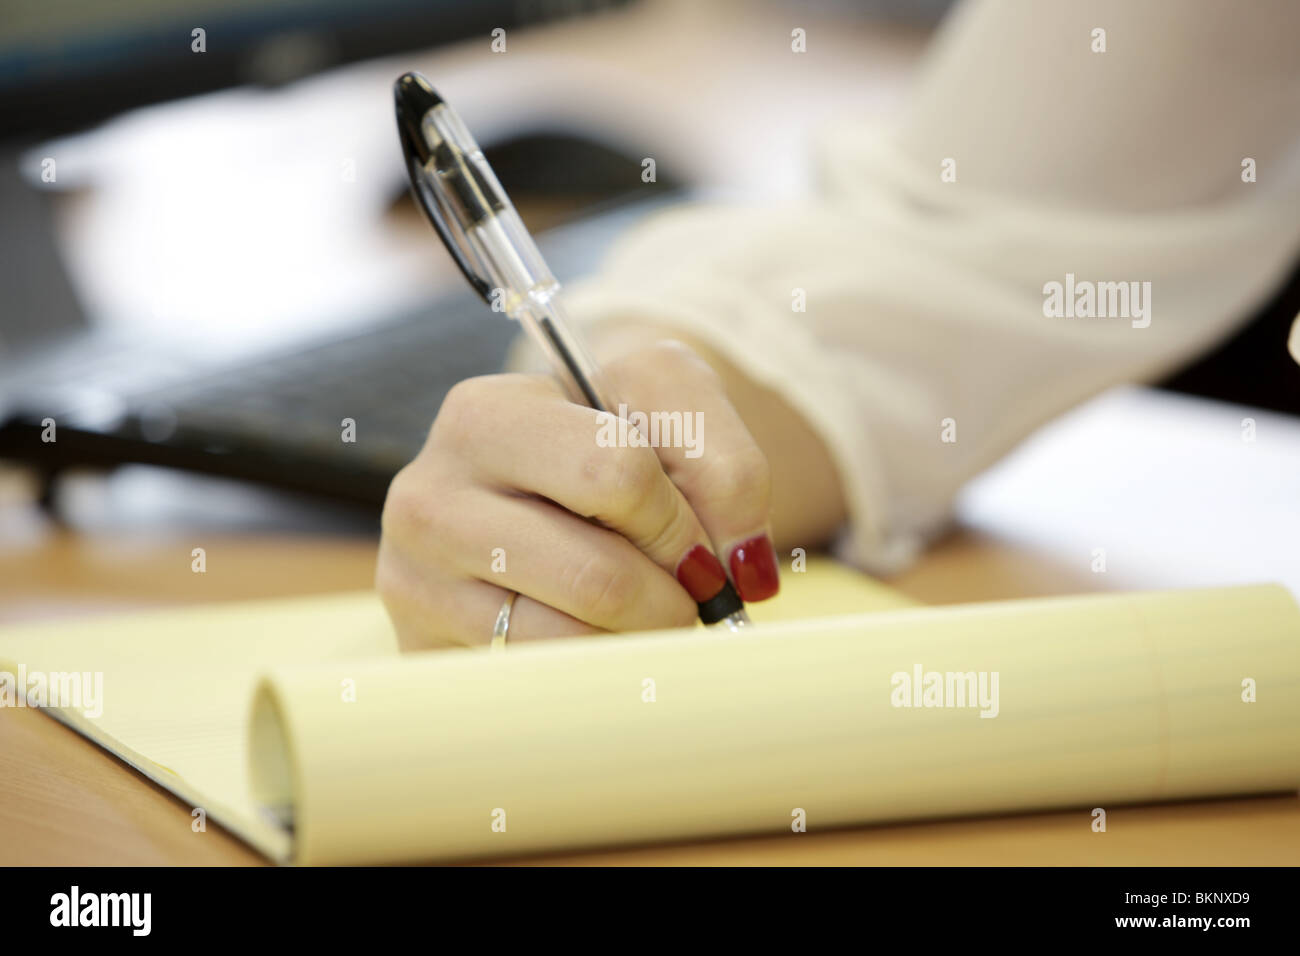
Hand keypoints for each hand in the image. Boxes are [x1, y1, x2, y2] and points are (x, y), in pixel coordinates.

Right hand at [377, 339, 778, 649]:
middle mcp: (429, 493)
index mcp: (488, 414)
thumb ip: (727, 466)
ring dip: (639, 637)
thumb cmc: (605, 439)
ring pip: (571, 642)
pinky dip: (597, 662)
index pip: (617, 477)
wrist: (524, 480)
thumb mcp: (668, 408)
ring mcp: (415, 576)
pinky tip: (594, 631)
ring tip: (642, 609)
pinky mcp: (422, 644)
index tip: (695, 539)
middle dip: (671, 596)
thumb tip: (738, 569)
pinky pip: (542, 678)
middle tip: (685, 590)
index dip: (682, 523)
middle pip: (599, 580)